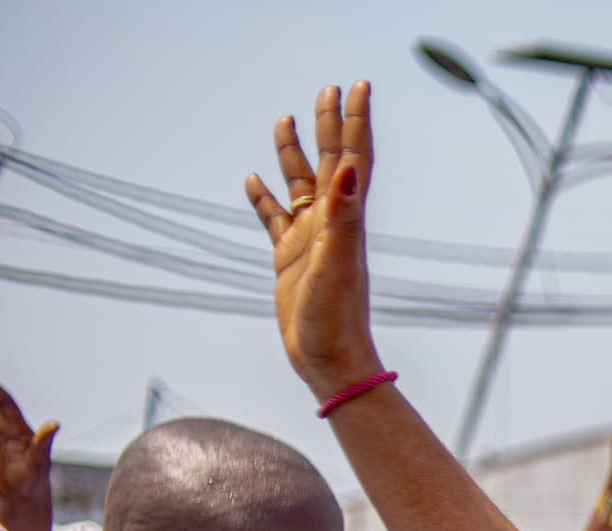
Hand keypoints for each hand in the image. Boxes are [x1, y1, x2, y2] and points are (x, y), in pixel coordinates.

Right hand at [244, 83, 384, 399]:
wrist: (330, 362)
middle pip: (328, 163)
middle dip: (329, 125)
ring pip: (298, 186)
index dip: (355, 123)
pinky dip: (264, 198)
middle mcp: (330, 225)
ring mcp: (309, 241)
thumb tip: (348, 169)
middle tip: (327, 89)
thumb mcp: (336, 263)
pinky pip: (274, 220)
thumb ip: (343, 216)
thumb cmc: (335, 319)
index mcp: (345, 220)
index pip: (352, 159)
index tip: (358, 87)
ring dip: (294, 154)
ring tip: (285, 121)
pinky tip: (252, 180)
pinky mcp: (289, 260)